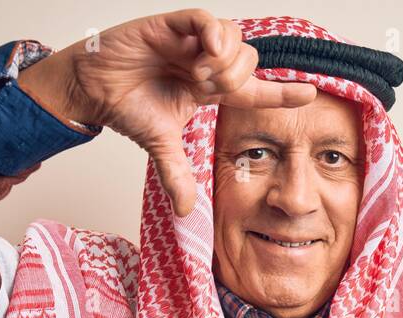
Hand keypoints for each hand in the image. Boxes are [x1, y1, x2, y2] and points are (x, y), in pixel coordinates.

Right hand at [32, 8, 316, 216]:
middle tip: (206, 90)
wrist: (93, 87)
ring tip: (196, 73)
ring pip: (236, 40)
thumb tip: (185, 212)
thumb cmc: (125, 107)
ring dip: (225, 61)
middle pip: (249, 63)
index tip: (310, 94)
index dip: (282, 93)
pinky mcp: (174, 25)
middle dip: (237, 80)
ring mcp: (193, 42)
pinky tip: (207, 49)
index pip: (254, 92)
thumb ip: (176, 174)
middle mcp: (206, 64)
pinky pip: (209, 21)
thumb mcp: (159, 146)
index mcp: (208, 90)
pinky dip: (215, 34)